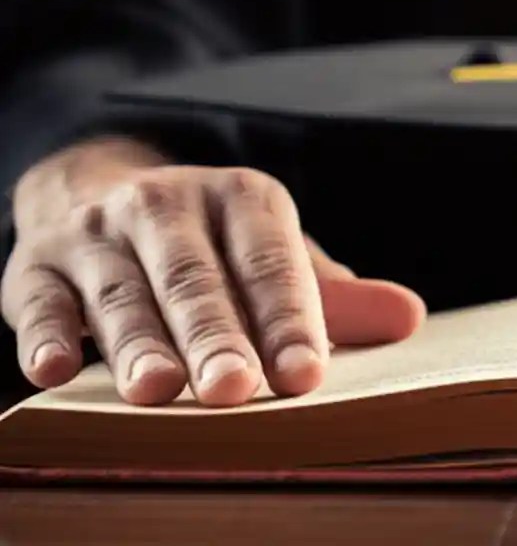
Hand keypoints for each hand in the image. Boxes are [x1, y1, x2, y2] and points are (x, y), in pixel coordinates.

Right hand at [2, 137, 424, 406]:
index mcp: (240, 199)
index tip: (306, 374)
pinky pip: (41, 302)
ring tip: (157, 391)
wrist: (97, 196)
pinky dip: (44, 334)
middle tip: (234, 388)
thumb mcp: (272, 256)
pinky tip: (54, 372)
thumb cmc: (212, 248)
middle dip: (214, 336)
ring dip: (138, 343)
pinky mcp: (36, 266)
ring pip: (123, 294)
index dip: (288, 318)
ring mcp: (97, 234)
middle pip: (195, 279)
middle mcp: (166, 206)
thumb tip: (410, 318)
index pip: (269, 262)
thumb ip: (333, 297)